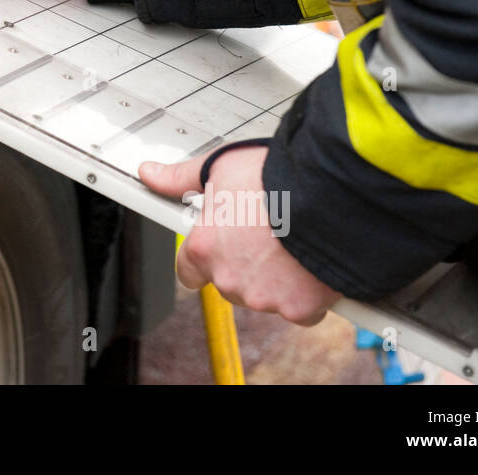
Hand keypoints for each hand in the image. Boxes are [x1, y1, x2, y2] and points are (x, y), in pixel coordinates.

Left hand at [138, 145, 340, 325]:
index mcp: (204, 248)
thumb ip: (179, 178)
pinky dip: (307, 293)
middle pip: (229, 281)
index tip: (218, 246)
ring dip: (276, 277)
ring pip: (265, 295)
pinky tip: (312, 263)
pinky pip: (301, 309)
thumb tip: (149, 174)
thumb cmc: (275, 176)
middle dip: (245, 264)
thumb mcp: (219, 167)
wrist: (328, 195)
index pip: (188, 271)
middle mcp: (228, 278)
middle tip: (265, 234)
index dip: (204, 258)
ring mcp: (263, 297)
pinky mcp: (299, 309)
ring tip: (290, 241)